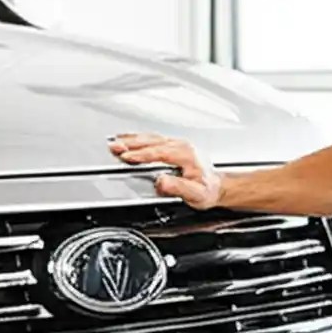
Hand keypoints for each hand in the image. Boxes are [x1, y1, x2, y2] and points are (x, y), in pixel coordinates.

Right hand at [108, 132, 223, 209]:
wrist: (217, 186)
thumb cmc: (208, 190)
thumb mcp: (196, 194)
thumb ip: (178, 188)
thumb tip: (161, 182)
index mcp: (185, 154)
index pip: (159, 152)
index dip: (141, 155)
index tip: (127, 157)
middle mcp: (180, 145)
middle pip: (151, 141)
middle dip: (131, 144)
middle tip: (114, 147)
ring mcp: (176, 143)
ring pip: (150, 138)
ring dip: (131, 139)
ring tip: (114, 142)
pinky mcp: (172, 145)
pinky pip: (152, 138)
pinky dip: (137, 138)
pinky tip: (127, 139)